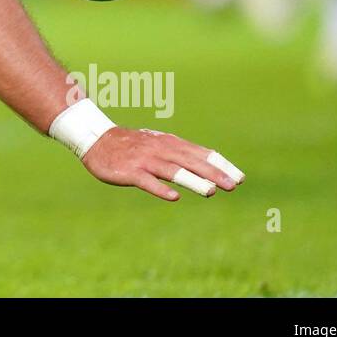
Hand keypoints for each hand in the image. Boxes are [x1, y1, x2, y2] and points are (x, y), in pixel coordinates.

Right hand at [82, 127, 244, 201]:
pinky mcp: (130, 171)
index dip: (221, 164)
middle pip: (191, 161)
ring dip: (193, 181)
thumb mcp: (159, 145)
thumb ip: (181, 155)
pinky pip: (147, 181)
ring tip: (211, 191)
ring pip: (172, 170)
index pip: (201, 153)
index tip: (240, 177)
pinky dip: (160, 188)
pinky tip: (173, 197)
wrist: (96, 140)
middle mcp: (161, 150)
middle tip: (234, 185)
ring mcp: (145, 160)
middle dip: (214, 173)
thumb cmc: (131, 145)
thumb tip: (209, 166)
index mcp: (170, 143)